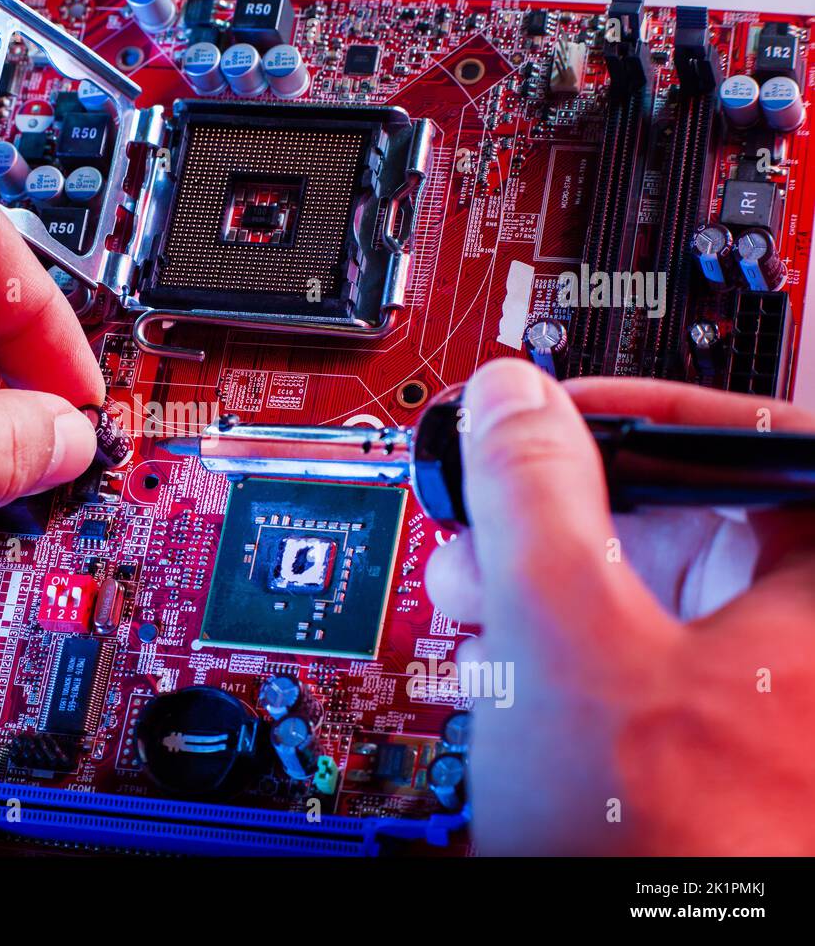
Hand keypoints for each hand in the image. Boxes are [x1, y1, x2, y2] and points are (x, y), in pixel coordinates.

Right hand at [425, 359, 814, 854]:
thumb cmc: (673, 857)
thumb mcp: (569, 639)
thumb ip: (535, 494)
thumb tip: (511, 405)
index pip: (754, 436)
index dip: (628, 413)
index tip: (544, 414)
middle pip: (698, 517)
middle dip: (565, 512)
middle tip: (488, 514)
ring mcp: (790, 709)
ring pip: (670, 597)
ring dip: (557, 582)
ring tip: (477, 596)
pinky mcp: (746, 759)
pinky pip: (663, 668)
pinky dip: (584, 650)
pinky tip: (519, 663)